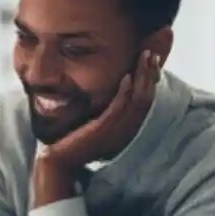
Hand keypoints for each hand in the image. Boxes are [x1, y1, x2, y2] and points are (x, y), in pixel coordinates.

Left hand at [32, 51, 159, 207]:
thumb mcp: (98, 124)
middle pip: (146, 98)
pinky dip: (125, 92)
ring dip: (142, 78)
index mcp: (128, 129)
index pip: (146, 101)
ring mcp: (117, 131)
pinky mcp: (105, 130)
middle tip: (152, 54)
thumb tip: (114, 93)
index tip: (152, 62)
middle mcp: (127, 131)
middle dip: (150, 74)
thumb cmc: (76, 142)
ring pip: (137, 101)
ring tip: (144, 58)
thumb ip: (108, 112)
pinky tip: (127, 77)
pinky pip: (119, 108)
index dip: (151, 80)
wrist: (62, 161)